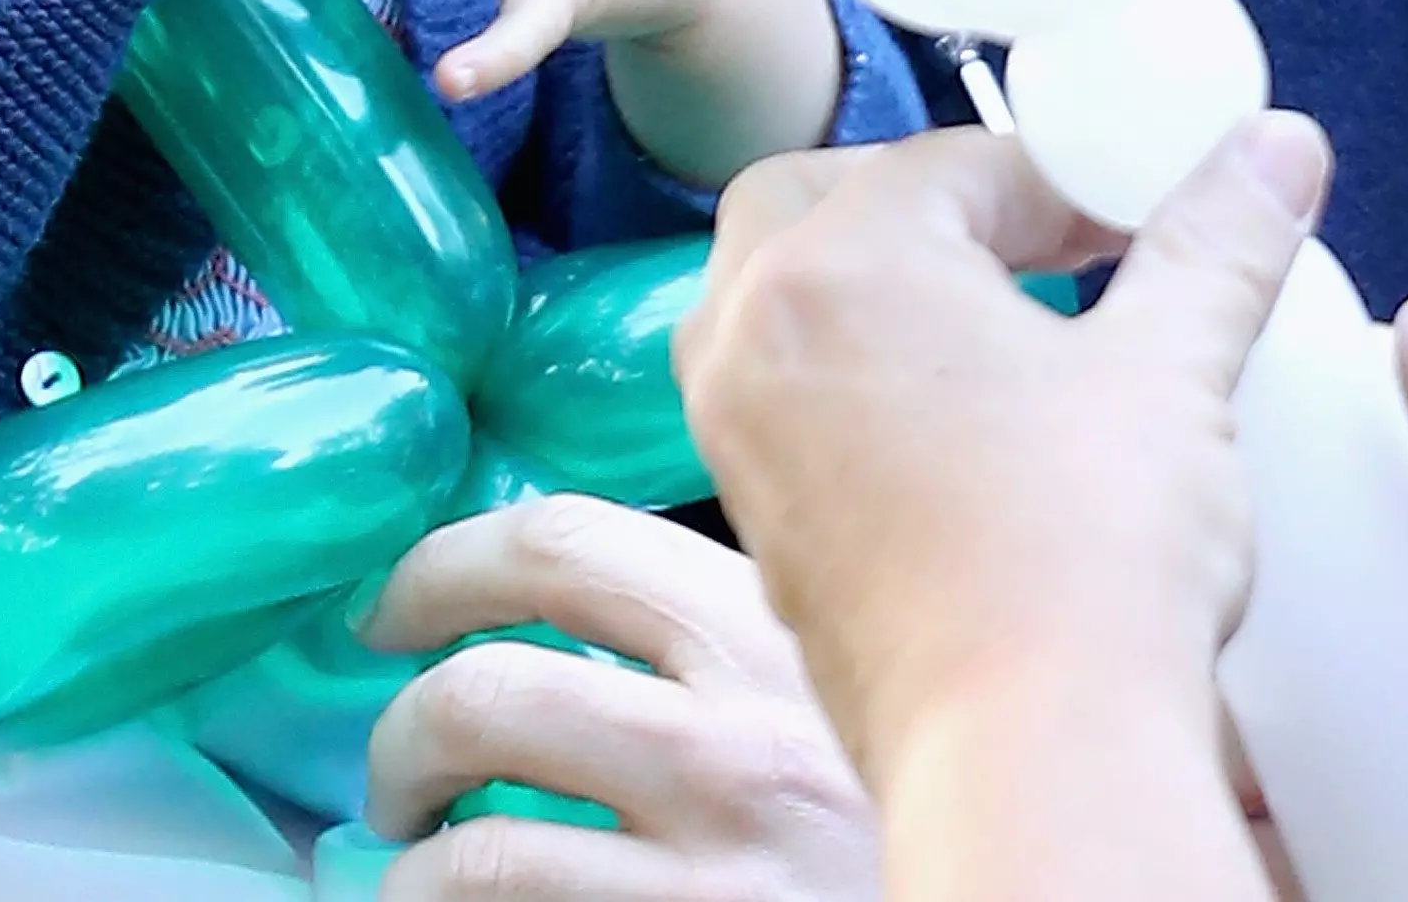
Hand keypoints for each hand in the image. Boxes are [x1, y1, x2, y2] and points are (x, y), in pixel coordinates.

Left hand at [360, 496, 881, 899]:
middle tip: (395, 763)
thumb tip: (563, 594)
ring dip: (412, 860)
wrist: (1012, 893)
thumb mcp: (833, 680)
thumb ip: (727, 629)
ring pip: (479, 843)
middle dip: (401, 726)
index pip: (567, 541)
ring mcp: (709, 871)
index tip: (395, 604)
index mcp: (767, 632)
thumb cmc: (893, 805)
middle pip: (489, 688)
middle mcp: (735, 743)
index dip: (444, 564)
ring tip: (420, 861)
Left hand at [674, 118, 1326, 798]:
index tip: (1132, 223)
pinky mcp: (755, 525)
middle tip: (1039, 245)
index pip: (954, 164)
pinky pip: (776, 397)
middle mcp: (755, 332)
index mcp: (842, 260)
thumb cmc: (1089, 556)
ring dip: (867, 282)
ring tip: (990, 323)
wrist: (1034, 758)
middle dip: (928, 204)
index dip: (1059, 183)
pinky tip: (948, 423)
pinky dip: (843, 374)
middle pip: (818, 197)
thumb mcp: (1172, 369)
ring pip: (773, 296)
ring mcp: (740, 434)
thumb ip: (1217, 241)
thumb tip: (1279, 144)